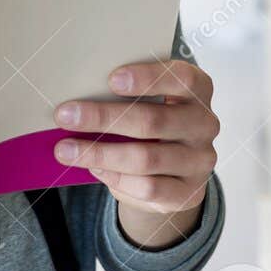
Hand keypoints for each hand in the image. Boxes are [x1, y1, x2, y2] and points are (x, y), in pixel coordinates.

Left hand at [52, 59, 218, 245]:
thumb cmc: (152, 124)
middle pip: (154, 120)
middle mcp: (204, 123)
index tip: (111, 79)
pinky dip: (115, 178)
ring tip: (66, 150)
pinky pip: (148, 188)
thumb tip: (77, 100)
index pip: (182, 78)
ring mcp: (200, 160)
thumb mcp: (147, 102)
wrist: (173, 171)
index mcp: (198, 90)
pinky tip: (94, 169)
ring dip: (100, 154)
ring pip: (146, 158)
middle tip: (65, 116)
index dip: (149, 78)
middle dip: (103, 118)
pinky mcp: (189, 192)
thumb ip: (124, 96)